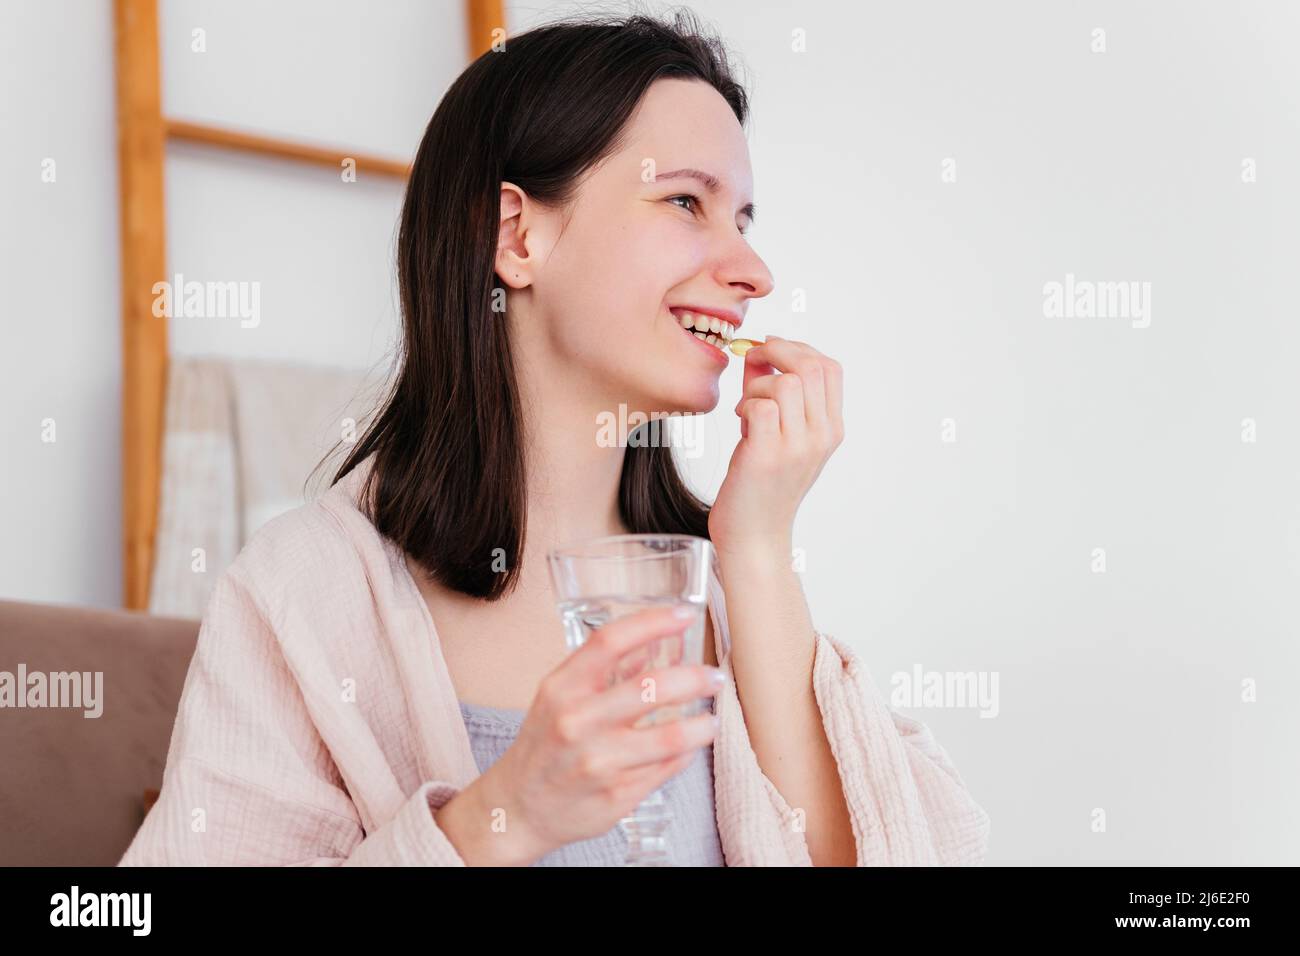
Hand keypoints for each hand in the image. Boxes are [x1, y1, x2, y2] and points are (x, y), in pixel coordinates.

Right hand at [474, 606, 723, 862]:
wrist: (518, 809)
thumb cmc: (543, 746)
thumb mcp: (558, 699)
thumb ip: (600, 672)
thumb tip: (650, 646)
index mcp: (561, 689)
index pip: (610, 641)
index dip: (653, 622)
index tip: (685, 615)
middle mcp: (577, 722)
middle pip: (650, 687)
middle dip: (694, 678)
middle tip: (714, 677)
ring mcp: (598, 762)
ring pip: (671, 736)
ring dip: (703, 725)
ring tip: (712, 720)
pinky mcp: (617, 796)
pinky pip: (667, 768)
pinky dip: (686, 754)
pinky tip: (688, 748)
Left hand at [708, 337, 843, 561]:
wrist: (753, 536)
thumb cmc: (760, 485)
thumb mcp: (779, 434)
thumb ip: (772, 392)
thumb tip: (758, 352)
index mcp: (831, 430)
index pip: (829, 368)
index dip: (799, 348)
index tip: (771, 349)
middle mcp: (821, 437)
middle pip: (811, 367)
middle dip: (777, 352)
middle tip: (753, 359)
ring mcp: (797, 448)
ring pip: (785, 383)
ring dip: (757, 385)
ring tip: (746, 407)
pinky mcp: (768, 457)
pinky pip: (760, 406)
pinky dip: (745, 405)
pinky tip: (740, 422)